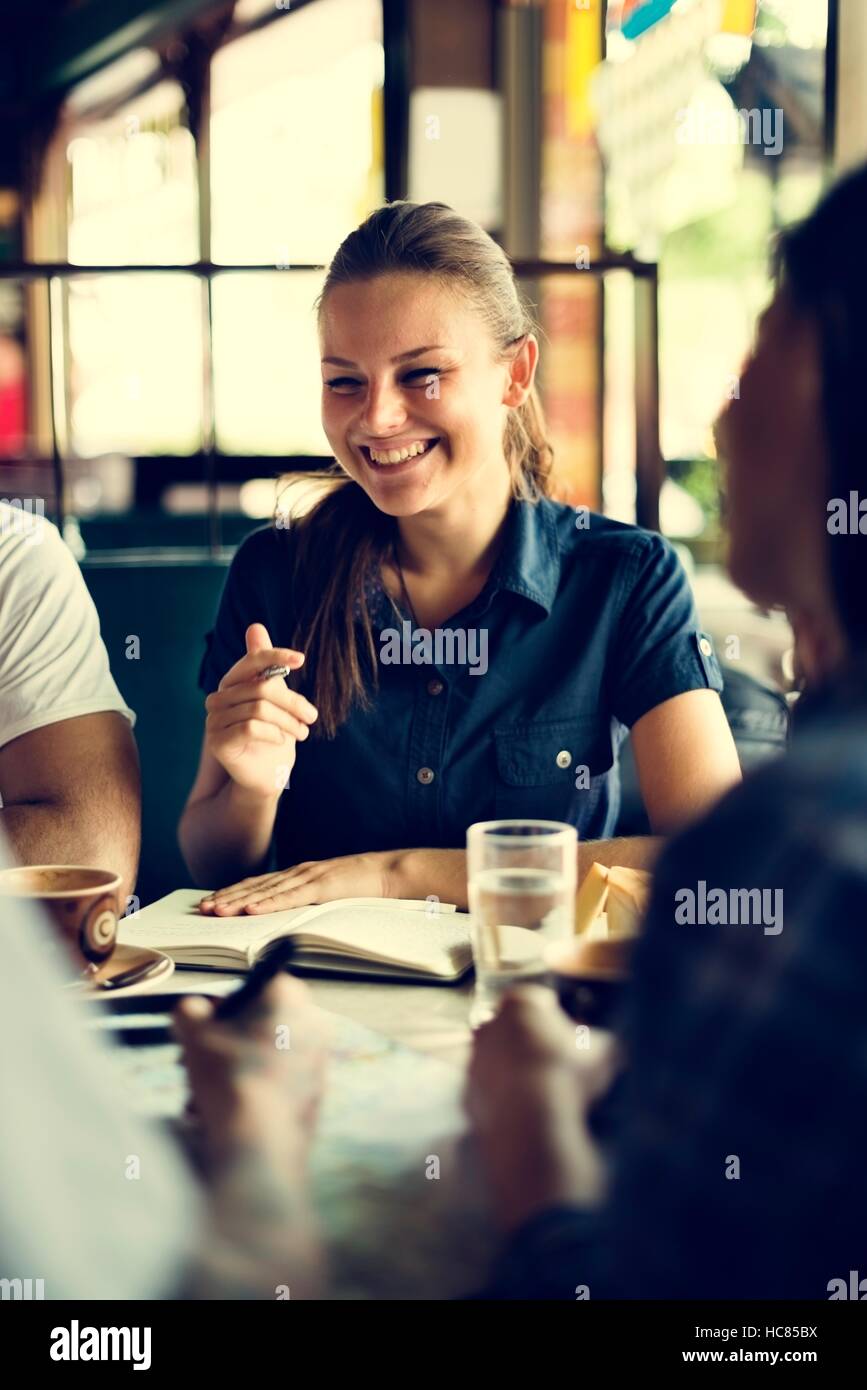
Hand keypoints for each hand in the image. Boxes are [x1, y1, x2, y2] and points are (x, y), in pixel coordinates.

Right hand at [173, 974, 327, 1169]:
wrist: (260, 1140)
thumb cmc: (228, 1077)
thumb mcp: (194, 1033)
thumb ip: (189, 1011)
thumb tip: (191, 1010)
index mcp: (289, 996)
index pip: (253, 985)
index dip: (222, 1005)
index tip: (203, 1026)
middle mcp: (313, 1022)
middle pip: (258, 1023)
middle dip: (223, 1043)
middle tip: (194, 1061)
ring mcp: (318, 1060)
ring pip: (263, 1056)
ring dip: (230, 1071)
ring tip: (202, 1095)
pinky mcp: (315, 1093)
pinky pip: (275, 1084)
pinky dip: (250, 1092)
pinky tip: (222, 1113)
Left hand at [198, 850, 398, 914]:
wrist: (391, 873)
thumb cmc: (364, 887)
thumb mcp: (329, 894)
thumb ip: (308, 901)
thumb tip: (287, 918)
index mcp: (300, 874)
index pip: (259, 884)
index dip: (234, 892)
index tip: (212, 901)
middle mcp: (300, 872)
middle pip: (256, 886)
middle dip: (227, 897)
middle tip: (202, 908)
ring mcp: (310, 877)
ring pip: (267, 891)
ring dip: (239, 901)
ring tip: (217, 910)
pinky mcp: (323, 886)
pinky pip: (291, 897)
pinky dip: (269, 903)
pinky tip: (251, 909)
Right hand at [204, 622, 317, 798]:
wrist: (267, 774)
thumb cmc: (273, 733)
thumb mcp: (276, 698)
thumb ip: (267, 667)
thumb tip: (255, 626)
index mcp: (232, 683)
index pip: (253, 661)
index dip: (276, 656)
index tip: (301, 660)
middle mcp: (218, 698)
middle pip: (263, 688)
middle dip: (294, 703)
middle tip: (312, 717)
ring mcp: (214, 720)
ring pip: (260, 709)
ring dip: (288, 722)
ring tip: (302, 732)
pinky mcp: (217, 741)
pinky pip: (250, 727)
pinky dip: (273, 733)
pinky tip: (280, 740)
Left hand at [465, 986, 618, 1231]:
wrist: (531, 1123)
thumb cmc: (566, 1076)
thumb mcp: (604, 1051)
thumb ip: (602, 1042)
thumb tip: (609, 1047)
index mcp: (521, 1002)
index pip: (542, 1002)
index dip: (562, 1021)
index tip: (574, 1039)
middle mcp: (489, 1025)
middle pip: (517, 1029)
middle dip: (536, 1044)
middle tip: (562, 1067)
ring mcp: (474, 1060)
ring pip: (501, 1061)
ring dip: (520, 1073)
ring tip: (548, 1096)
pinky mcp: (468, 1094)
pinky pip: (492, 1093)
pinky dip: (507, 1101)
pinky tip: (530, 1115)